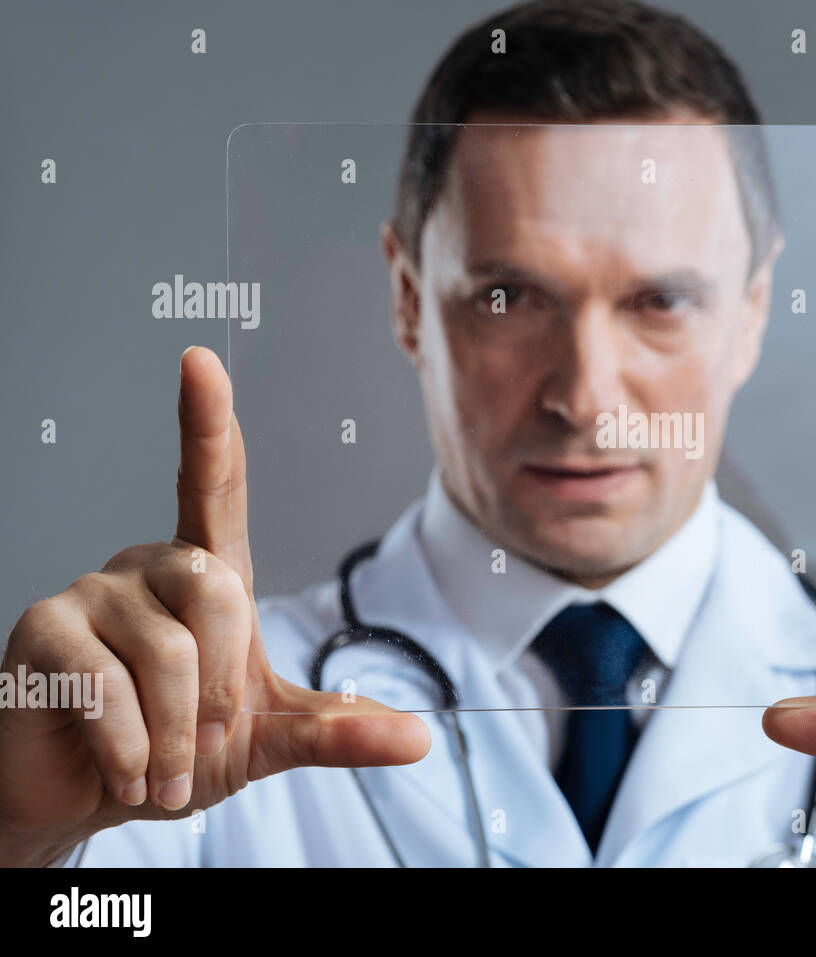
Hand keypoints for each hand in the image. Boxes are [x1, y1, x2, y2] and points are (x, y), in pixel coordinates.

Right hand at [0, 347, 429, 866]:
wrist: (92, 795)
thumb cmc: (179, 747)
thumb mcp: (267, 739)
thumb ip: (336, 731)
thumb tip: (420, 739)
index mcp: (209, 573)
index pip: (214, 485)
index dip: (208, 424)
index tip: (199, 361)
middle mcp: (149, 565)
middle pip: (221, 594)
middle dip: (223, 689)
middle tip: (202, 744)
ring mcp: (91, 591)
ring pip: (169, 651)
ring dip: (176, 734)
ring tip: (163, 768)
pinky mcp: (42, 631)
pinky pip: (106, 689)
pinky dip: (129, 748)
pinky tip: (122, 769)